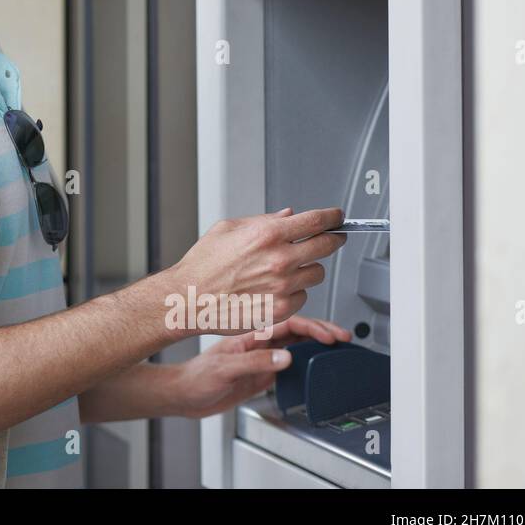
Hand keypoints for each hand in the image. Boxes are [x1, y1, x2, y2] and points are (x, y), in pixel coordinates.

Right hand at [163, 206, 346, 334]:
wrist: (189, 298)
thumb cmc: (203, 265)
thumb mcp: (228, 229)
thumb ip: (262, 220)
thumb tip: (287, 216)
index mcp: (267, 234)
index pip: (316, 221)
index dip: (332, 217)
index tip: (336, 217)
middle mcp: (280, 259)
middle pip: (327, 245)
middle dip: (332, 239)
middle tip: (331, 238)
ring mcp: (283, 286)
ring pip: (318, 273)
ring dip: (308, 268)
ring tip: (287, 270)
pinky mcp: (282, 308)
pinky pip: (304, 296)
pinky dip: (294, 292)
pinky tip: (275, 289)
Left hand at [173, 315, 352, 418]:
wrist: (184, 394)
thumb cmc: (196, 377)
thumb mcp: (225, 369)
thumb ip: (255, 363)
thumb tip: (286, 358)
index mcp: (249, 335)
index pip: (287, 324)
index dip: (311, 327)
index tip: (329, 334)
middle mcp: (258, 344)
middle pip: (296, 332)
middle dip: (321, 332)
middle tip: (343, 337)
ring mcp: (261, 358)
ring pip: (295, 346)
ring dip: (315, 345)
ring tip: (336, 347)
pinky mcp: (261, 374)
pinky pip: (289, 364)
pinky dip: (305, 363)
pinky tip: (316, 365)